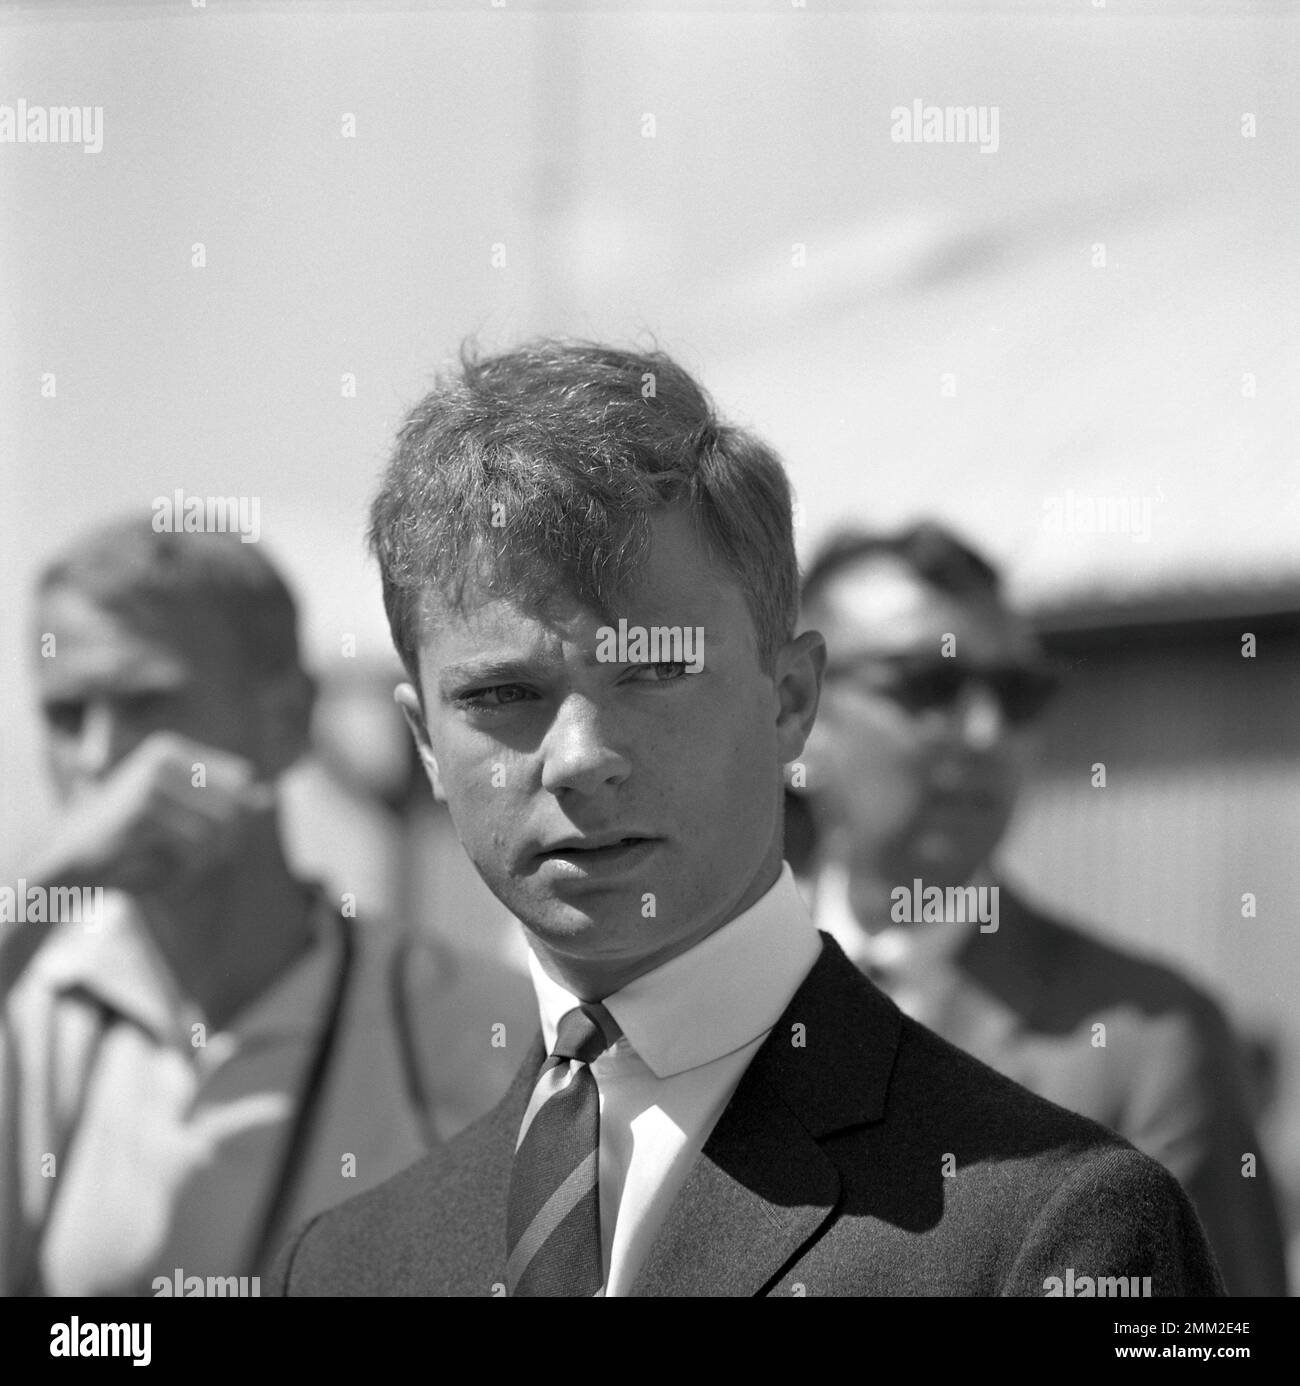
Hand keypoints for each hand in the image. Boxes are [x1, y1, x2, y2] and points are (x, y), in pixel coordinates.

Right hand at [29, 731, 275, 895]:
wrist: (70, 863)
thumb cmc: (130, 842)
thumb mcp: (181, 820)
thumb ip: (226, 807)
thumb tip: (270, 798)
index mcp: (173, 750)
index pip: (239, 780)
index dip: (236, 814)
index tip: (210, 836)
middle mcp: (164, 755)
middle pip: (234, 803)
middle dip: (226, 839)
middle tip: (198, 860)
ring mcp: (152, 778)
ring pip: (220, 825)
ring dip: (207, 856)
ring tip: (181, 866)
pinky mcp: (143, 807)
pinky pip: (196, 842)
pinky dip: (190, 864)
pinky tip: (166, 869)